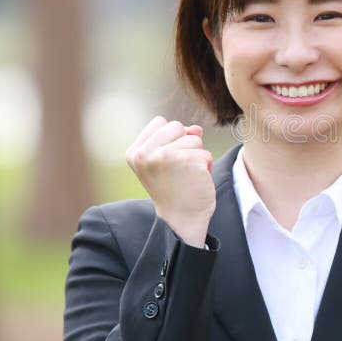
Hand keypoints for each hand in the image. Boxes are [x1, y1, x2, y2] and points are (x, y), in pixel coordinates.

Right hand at [126, 116, 214, 247]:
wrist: (182, 218)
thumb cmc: (175, 187)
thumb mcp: (167, 159)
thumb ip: (177, 137)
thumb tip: (196, 129)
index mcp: (135, 152)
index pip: (160, 122)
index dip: (171, 138)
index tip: (167, 162)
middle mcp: (145, 153)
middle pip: (177, 126)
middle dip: (185, 144)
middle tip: (179, 169)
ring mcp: (165, 156)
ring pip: (194, 139)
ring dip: (197, 156)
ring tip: (187, 175)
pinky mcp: (187, 161)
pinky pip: (206, 153)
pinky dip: (206, 166)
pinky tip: (196, 181)